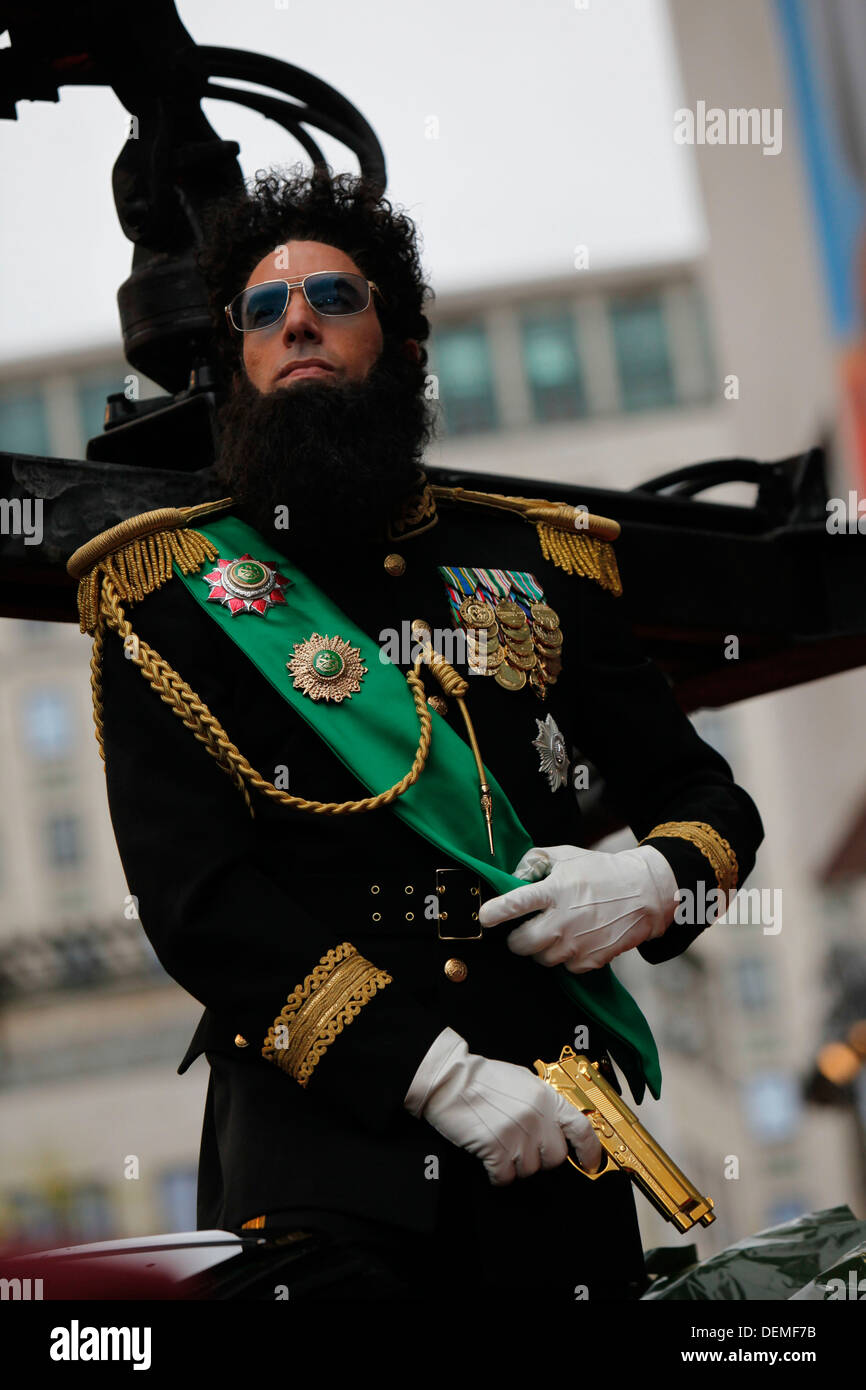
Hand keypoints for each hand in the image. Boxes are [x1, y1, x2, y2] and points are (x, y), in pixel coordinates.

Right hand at [403, 1027, 602, 1183]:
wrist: (451, 1079)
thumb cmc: (484, 1078)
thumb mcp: (523, 1080)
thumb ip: (544, 1102)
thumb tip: (558, 1123)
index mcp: (546, 1098)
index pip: (582, 1129)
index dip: (590, 1150)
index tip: (590, 1163)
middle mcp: (536, 1117)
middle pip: (555, 1157)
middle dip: (540, 1157)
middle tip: (522, 1145)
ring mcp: (517, 1134)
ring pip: (529, 1170)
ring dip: (515, 1164)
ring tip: (501, 1144)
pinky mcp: (496, 1149)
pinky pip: (505, 1177)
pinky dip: (497, 1174)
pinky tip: (489, 1157)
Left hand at [477, 843, 677, 973]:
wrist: (644, 894)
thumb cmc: (600, 872)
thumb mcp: (566, 856)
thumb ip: (533, 863)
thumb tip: (510, 880)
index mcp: (556, 891)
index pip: (517, 904)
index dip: (496, 912)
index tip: (484, 917)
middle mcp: (564, 920)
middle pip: (520, 944)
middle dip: (516, 938)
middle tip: (525, 927)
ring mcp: (577, 944)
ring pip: (540, 959)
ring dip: (541, 948)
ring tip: (557, 929)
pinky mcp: (590, 961)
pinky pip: (563, 968)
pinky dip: (564, 957)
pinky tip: (576, 939)